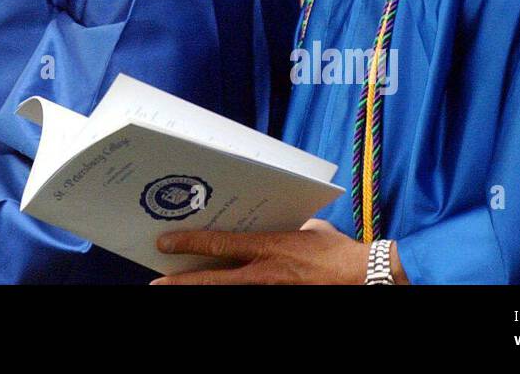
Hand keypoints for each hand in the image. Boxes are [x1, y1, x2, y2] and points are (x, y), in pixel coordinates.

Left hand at [151, 219, 404, 284]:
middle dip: (183, 282)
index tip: (164, 242)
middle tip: (157, 282)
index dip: (189, 244)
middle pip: (214, 280)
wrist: (361, 275)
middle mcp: (265, 272)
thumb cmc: (335, 249)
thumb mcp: (305, 226)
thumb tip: (265, 221)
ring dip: (203, 287)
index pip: (221, 244)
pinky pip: (246, 293)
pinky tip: (215, 285)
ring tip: (176, 286)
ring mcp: (271, 290)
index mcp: (269, 247)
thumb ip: (280, 225)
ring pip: (228, 290)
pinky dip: (229, 288)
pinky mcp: (279, 297)